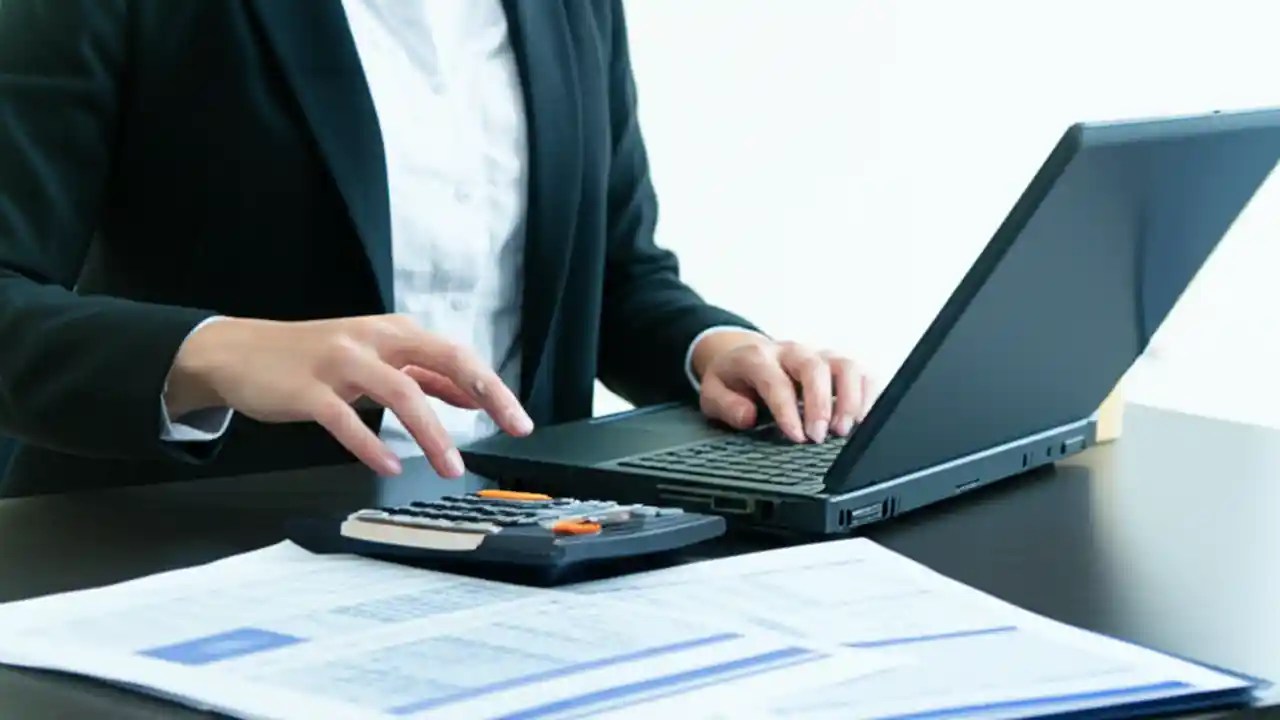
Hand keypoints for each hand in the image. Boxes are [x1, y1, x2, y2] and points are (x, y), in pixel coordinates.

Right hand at [165, 315, 533, 476]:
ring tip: (452, 467)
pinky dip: (371, 445)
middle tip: (511, 428)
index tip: (519, 420)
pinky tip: (390, 466)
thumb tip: (473, 394)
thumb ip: (423, 375)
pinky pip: (345, 419)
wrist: (240, 352)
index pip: (456, 356)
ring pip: (399, 392)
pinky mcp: (307, 389)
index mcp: (394, 333)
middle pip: (441, 360)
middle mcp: (373, 340)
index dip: (492, 387)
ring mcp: (339, 362)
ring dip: (431, 433)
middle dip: (484, 395)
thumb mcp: (375, 358)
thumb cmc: (314, 357)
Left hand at [692, 332, 869, 443]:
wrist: (742, 355)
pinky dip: (868, 396)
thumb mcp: (713, 393)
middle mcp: (792, 352)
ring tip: (845, 430)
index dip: (788, 410)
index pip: (777, 381)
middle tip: (819, 437)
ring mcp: (818, 355)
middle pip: (815, 368)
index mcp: (758, 358)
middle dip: (820, 405)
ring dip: (850, 399)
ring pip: (845, 365)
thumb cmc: (733, 379)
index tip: (796, 436)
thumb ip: (726, 405)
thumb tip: (748, 417)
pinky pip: (862, 373)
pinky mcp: (837, 364)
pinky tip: (863, 420)